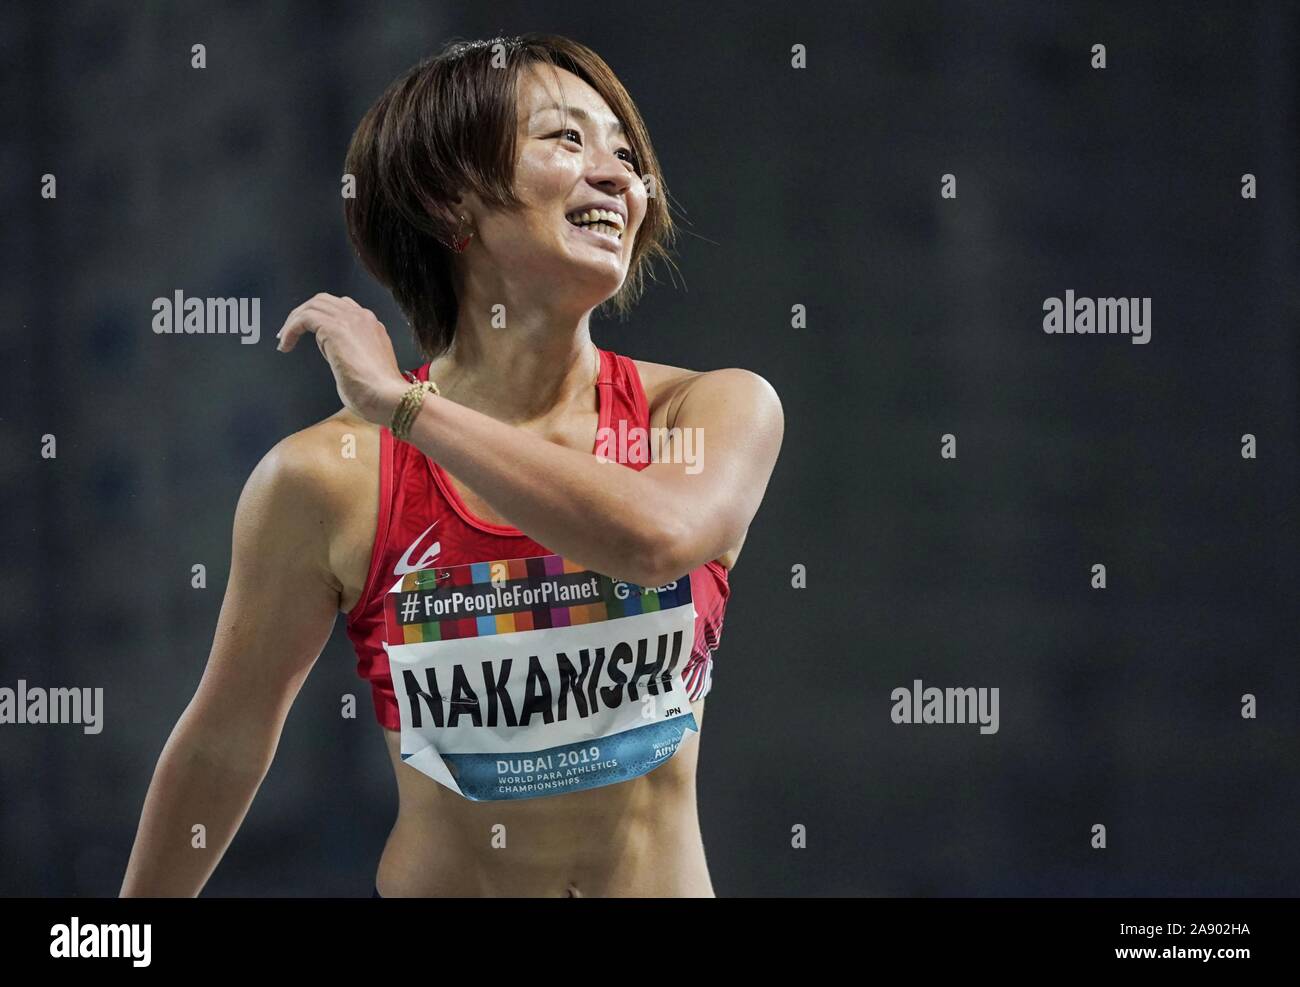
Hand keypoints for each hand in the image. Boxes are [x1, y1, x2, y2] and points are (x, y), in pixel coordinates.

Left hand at [276, 293, 409, 424]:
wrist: (387, 396)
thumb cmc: (380, 394)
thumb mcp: (368, 369)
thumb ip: (353, 357)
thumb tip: (339, 361)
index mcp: (373, 327)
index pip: (343, 308)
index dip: (321, 318)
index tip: (309, 333)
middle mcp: (362, 318)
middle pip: (325, 301)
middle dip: (304, 313)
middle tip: (290, 332)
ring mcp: (350, 320)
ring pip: (313, 305)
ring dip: (294, 320)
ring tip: (284, 339)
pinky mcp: (334, 328)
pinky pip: (304, 318)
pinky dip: (291, 329)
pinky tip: (285, 345)